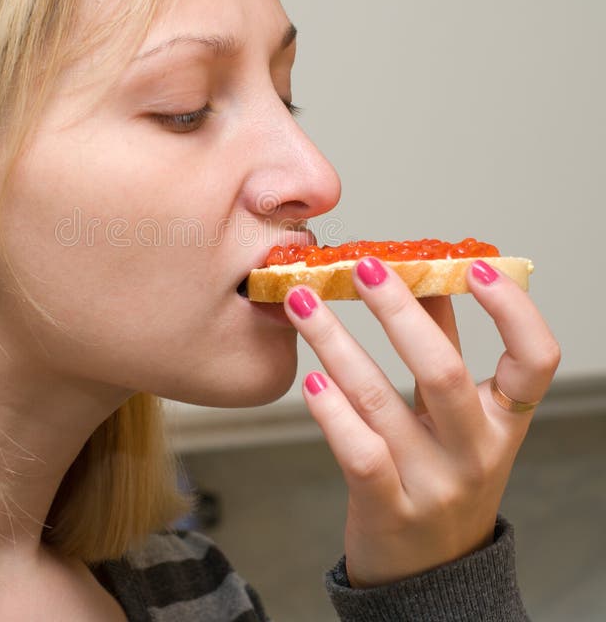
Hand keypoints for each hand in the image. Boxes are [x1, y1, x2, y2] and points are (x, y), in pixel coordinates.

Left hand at [284, 257, 559, 587]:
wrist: (429, 572)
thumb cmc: (440, 474)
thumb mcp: (456, 416)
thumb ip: (443, 347)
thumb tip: (424, 277)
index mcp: (502, 421)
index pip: (536, 361)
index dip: (513, 310)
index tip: (473, 265)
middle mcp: (475, 452)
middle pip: (443, 371)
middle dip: (398, 312)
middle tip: (363, 266)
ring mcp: (433, 484)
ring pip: (381, 400)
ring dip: (337, 343)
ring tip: (302, 304)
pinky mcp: (388, 509)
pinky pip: (359, 452)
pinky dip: (332, 412)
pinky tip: (312, 380)